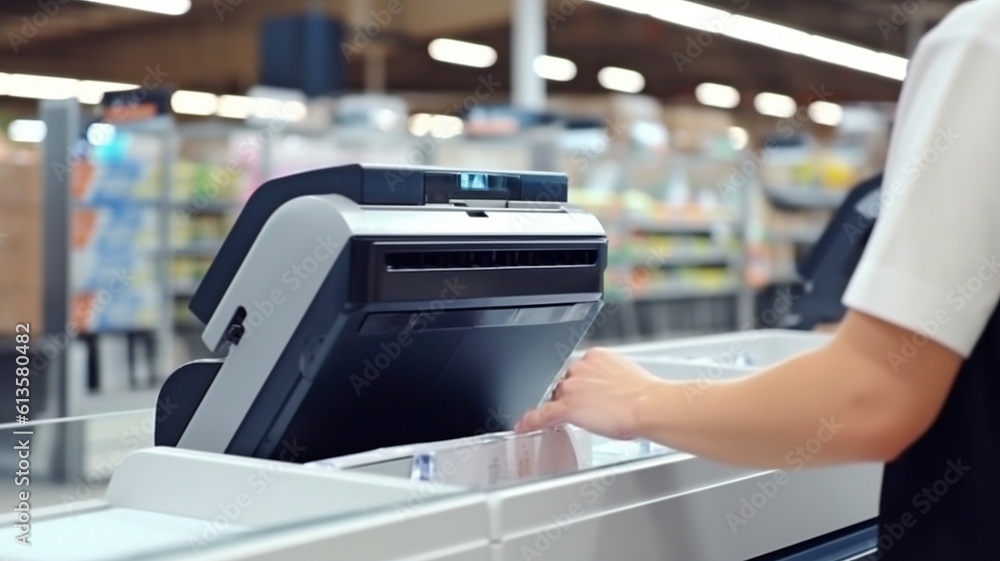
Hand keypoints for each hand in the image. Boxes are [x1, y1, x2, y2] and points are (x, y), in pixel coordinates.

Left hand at [515, 347, 663, 439]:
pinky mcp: (567, 407)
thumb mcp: (626, 376)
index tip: (588, 393)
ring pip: (557, 397)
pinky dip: (531, 421)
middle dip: (574, 396)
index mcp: (596, 356)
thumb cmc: (645, 396)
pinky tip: (523, 427)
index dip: (581, 385)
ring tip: (588, 419)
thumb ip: (609, 379)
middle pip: (565, 383)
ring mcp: (572, 387)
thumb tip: (609, 392)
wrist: (648, 406)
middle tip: (593, 410)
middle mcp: (580, 367)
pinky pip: (543, 415)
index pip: (577, 371)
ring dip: (565, 407)